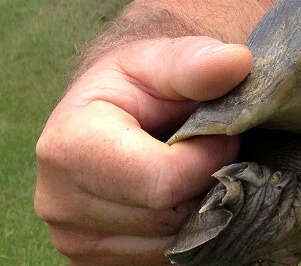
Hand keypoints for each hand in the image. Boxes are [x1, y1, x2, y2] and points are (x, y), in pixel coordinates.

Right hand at [35, 36, 251, 264]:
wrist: (119, 110)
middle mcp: (59, 200)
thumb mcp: (164, 61)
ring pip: (170, 246)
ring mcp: (74, 238)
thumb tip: (236, 62)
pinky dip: (186, 231)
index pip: (161, 183)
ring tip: (195, 169)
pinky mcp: (94, 261)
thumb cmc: (142, 83)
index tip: (225, 133)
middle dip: (207, 184)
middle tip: (214, 150)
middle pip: (168, 219)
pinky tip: (184, 194)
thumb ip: (197, 63)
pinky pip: (163, 260)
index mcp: (69, 145)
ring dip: (199, 210)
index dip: (209, 158)